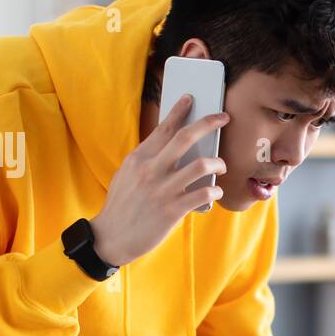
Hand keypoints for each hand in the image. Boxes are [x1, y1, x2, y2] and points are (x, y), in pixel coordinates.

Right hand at [90, 94, 227, 266]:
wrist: (111, 237)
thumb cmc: (122, 205)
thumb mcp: (127, 175)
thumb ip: (147, 160)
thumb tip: (171, 147)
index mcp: (138, 159)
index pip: (163, 129)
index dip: (179, 111)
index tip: (191, 99)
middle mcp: (151, 170)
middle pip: (185, 138)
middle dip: (209, 123)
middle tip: (224, 117)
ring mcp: (162, 190)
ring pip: (201, 165)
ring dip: (218, 163)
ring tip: (221, 166)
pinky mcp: (172, 210)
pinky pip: (203, 194)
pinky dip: (215, 191)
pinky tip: (216, 192)